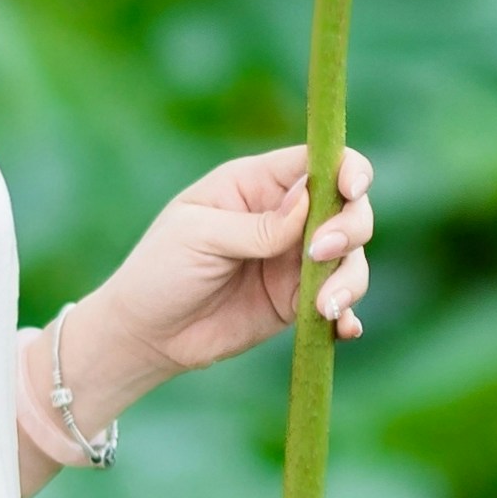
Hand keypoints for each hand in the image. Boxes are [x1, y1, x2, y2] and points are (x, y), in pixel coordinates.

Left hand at [77, 141, 374, 402]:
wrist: (145, 334)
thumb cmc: (159, 271)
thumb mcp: (199, 237)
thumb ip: (257, 225)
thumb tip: (311, 201)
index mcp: (255, 184)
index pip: (317, 162)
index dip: (346, 169)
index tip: (350, 190)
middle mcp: (284, 217)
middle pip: (347, 208)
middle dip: (350, 227)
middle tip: (321, 253)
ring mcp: (293, 261)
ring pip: (350, 258)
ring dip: (349, 279)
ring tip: (323, 307)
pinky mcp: (296, 302)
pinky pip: (339, 303)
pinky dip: (348, 315)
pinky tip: (344, 329)